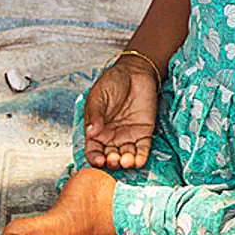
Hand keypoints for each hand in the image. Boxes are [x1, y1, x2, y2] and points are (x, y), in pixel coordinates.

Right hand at [83, 55, 158, 169]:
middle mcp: (112, 138)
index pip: (93, 151)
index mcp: (96, 131)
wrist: (134, 72)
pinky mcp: (144, 133)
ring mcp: (128, 137)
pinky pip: (142, 149)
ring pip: (126, 156)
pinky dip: (141, 157)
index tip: (98, 161)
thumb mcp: (98, 97)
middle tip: (113, 159)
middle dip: (111, 163)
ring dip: (126, 162)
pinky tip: (139, 161)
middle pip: (110, 158)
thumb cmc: (112, 83)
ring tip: (126, 160)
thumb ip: (94, 114)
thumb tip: (90, 132)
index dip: (95, 159)